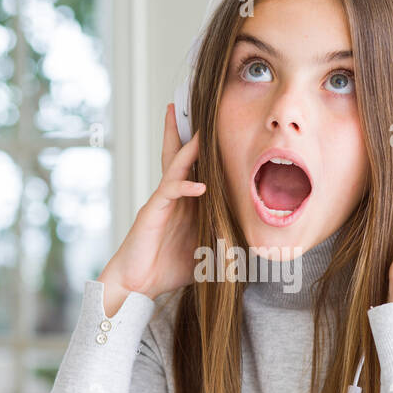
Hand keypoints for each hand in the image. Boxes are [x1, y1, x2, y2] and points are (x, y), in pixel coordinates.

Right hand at [98, 103, 205, 315]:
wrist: (137, 285)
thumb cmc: (168, 269)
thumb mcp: (205, 255)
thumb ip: (225, 245)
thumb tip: (255, 249)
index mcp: (185, 203)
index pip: (197, 169)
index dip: (206, 152)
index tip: (220, 131)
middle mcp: (173, 196)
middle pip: (179, 156)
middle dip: (185, 132)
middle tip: (189, 106)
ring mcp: (162, 201)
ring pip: (175, 167)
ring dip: (188, 148)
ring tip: (199, 131)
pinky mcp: (152, 211)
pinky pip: (170, 192)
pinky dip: (185, 187)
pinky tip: (199, 186)